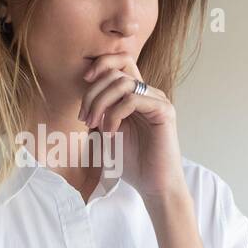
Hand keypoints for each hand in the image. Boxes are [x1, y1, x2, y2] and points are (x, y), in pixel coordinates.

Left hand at [77, 52, 184, 199]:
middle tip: (85, 119)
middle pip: (117, 72)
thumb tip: (82, 95)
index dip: (101, 64)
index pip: (121, 62)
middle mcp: (149, 93)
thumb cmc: (132, 162)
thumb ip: (98, 112)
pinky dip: (114, 115)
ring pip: (123, 84)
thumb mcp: (106, 132)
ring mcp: (158, 101)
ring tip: (95, 126)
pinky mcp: (164, 112)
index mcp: (137, 95)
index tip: (84, 81)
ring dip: (101, 104)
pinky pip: (133, 100)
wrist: (153, 185)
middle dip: (93, 93)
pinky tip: (110, 132)